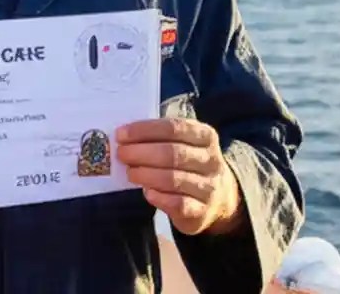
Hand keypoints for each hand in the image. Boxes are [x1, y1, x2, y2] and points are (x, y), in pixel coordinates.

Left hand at [116, 118, 244, 236]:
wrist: (218, 199)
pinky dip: (159, 197)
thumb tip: (124, 137)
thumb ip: (160, 138)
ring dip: (146, 174)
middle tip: (121, 154)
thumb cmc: (190, 165)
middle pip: (172, 153)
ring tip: (130, 172)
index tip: (121, 134)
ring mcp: (208, 187)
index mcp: (205, 136)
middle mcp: (210, 160)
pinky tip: (147, 193)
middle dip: (141, 152)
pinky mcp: (201, 211)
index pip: (173, 128)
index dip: (144, 130)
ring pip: (173, 179)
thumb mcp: (184, 145)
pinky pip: (178, 203)